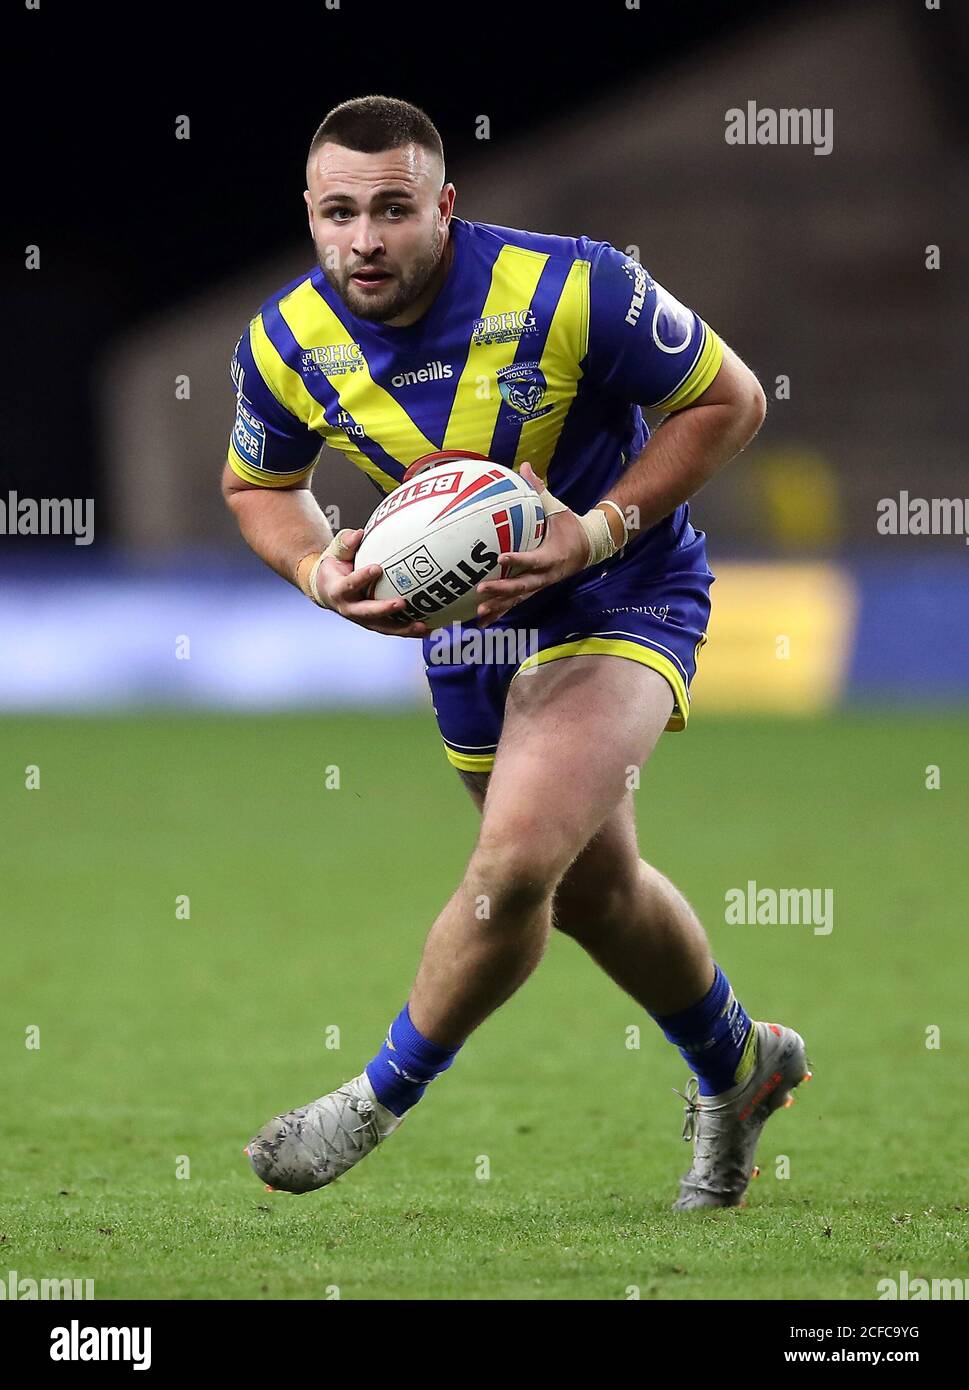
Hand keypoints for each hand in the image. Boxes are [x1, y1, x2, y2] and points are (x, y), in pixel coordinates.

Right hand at [314, 528, 428, 637]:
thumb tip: (359, 534)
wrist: (327, 590)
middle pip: (367, 612)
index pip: (349, 585)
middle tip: (402, 603)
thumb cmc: (335, 568)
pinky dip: (409, 630)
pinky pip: (392, 629)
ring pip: (382, 627)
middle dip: (384, 609)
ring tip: (422, 626)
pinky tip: (428, 628)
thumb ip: (346, 543)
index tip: (377, 568)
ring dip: (402, 628)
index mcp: (338, 590)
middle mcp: (349, 608)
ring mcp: (362, 619)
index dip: (362, 577)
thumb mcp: (336, 553)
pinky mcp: (374, 624)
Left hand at [473, 462, 589, 625]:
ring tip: (478, 614)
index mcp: (552, 555)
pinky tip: (481, 621)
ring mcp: (540, 585)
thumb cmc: (569, 526)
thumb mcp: (557, 508)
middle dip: (502, 590)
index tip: (501, 557)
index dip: (519, 559)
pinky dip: (498, 612)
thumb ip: (539, 491)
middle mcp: (546, 575)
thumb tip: (524, 466)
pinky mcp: (534, 590)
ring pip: (517, 599)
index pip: (534, 559)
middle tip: (481, 589)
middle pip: (523, 586)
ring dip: (498, 607)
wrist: (589, 547)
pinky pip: (515, 603)